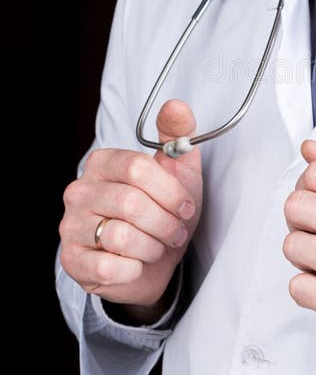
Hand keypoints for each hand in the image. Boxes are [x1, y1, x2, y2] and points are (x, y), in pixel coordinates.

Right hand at [59, 100, 202, 320]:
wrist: (154, 260)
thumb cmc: (163, 211)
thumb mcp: (178, 171)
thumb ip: (178, 136)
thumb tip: (177, 106)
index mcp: (103, 163)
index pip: (137, 168)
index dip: (169, 191)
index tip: (185, 206)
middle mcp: (79, 191)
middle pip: (131, 203)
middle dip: (164, 223)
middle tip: (175, 232)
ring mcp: (70, 226)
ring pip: (121, 236)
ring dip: (151, 247)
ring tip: (156, 246)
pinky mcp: (72, 261)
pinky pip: (108, 268)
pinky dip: (133, 269)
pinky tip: (135, 264)